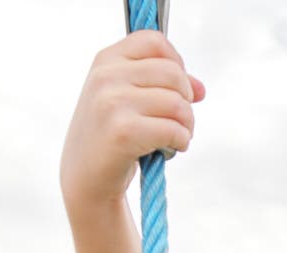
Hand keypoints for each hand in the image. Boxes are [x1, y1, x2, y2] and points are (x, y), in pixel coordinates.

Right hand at [60, 30, 205, 207]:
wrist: (86, 178)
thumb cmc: (111, 139)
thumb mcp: (128, 102)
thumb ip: (162, 87)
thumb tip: (200, 89)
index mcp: (106, 60)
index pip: (155, 42)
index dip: (177, 64)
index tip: (177, 90)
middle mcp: (106, 76)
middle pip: (173, 74)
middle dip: (186, 102)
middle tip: (179, 123)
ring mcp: (112, 102)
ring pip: (178, 104)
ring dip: (186, 126)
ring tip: (174, 138)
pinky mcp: (123, 132)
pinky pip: (174, 130)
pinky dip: (181, 143)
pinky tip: (169, 150)